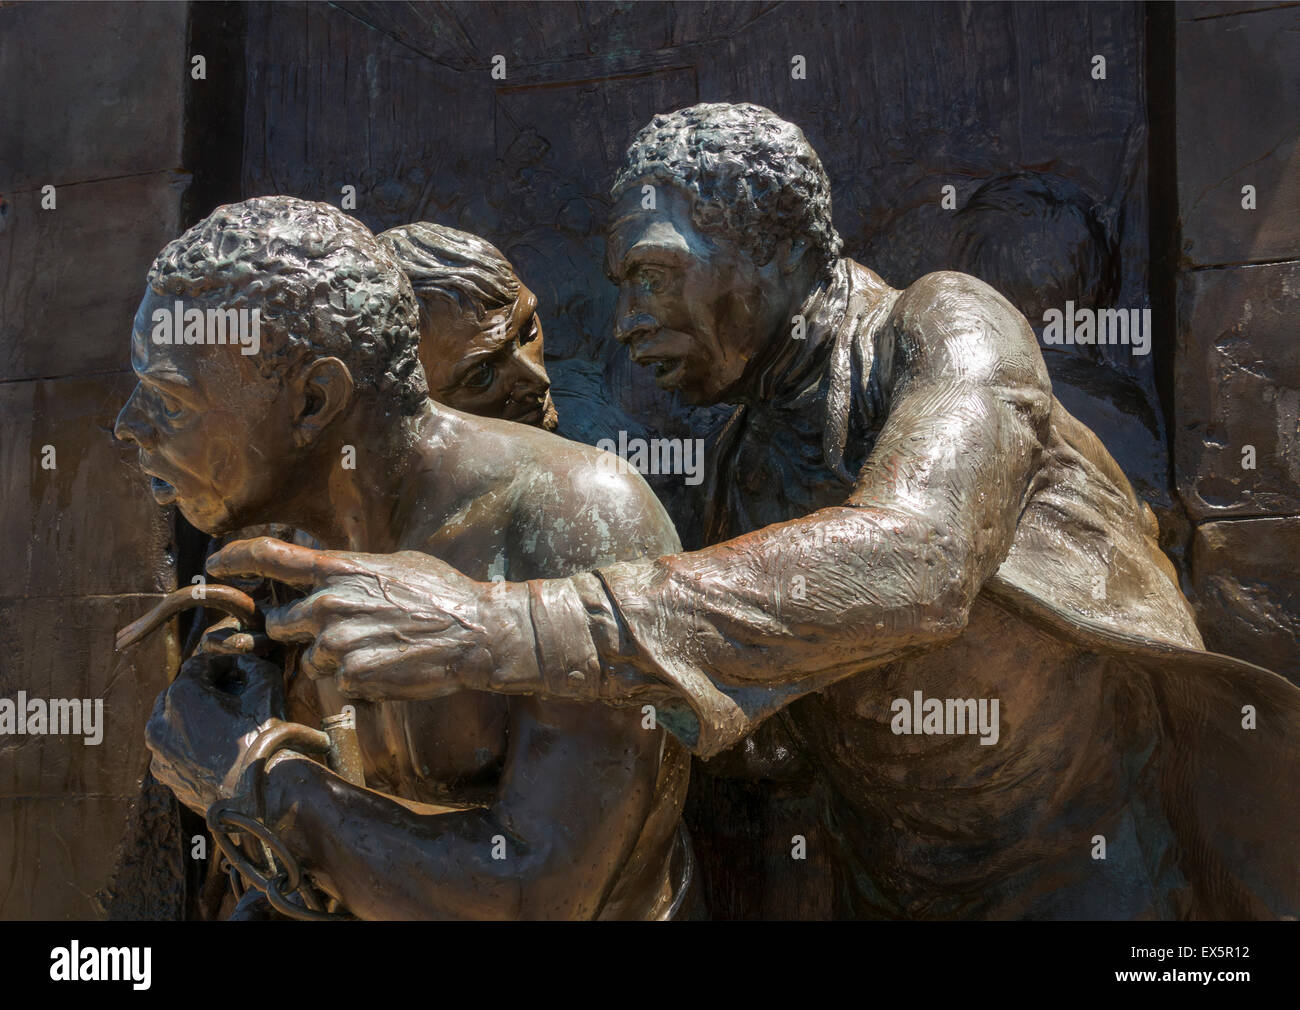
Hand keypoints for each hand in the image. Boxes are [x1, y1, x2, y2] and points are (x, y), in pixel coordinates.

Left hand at [145, 650, 286, 814]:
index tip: (239, 672)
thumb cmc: (263, 738)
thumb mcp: (266, 686)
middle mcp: (160, 721)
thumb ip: (251, 664)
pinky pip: (173, 749)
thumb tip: (242, 663)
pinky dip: (189, 743)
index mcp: (180, 695)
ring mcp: (158, 751)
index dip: (222, 665)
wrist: (259, 794)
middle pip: (180, 692)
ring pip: (173, 722)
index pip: (199, 665)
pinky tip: (214, 749)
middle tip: (230, 697)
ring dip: (193, 717)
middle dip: (203, 690)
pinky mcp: (164, 775)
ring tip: (221, 724)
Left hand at [206, 537, 539, 701]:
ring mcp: (338, 644)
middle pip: (281, 622)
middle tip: (341, 630)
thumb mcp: (395, 565)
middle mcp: (330, 605)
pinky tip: (390, 667)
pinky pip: (339, 683)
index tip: (216, 564)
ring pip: (311, 659)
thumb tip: (330, 574)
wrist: (475, 633)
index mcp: (341, 569)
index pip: (272, 556)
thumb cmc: (442, 594)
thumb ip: (354, 571)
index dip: (236, 559)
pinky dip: (358, 680)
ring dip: (333, 658)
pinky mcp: (352, 678)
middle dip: (300, 629)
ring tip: (379, 649)